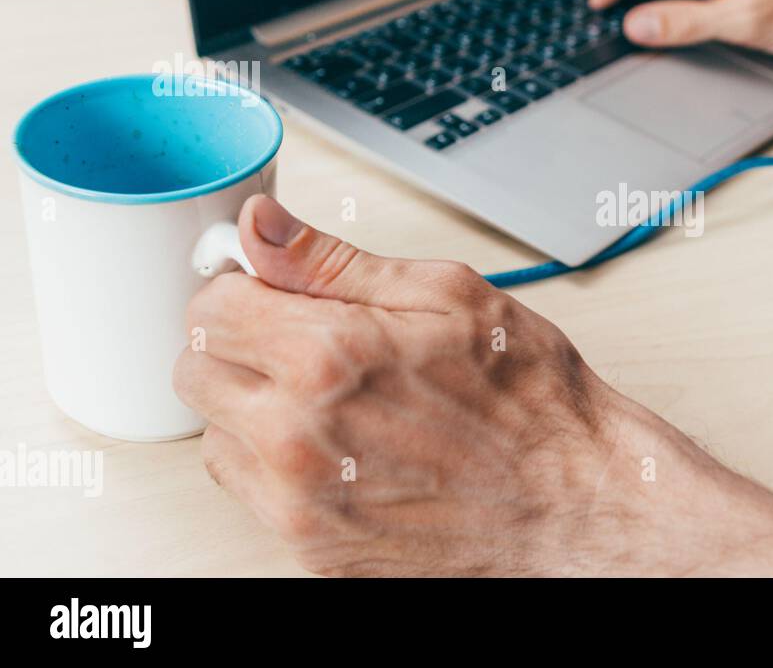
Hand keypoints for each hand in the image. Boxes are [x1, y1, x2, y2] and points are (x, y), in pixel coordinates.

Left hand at [175, 195, 772, 575]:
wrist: (576, 504)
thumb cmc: (531, 403)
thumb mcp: (449, 295)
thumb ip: (335, 261)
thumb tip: (261, 226)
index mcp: (327, 359)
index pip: (211, 304)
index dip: (240, 284)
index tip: (268, 287)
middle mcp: (297, 438)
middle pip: (195, 369)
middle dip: (238, 340)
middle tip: (300, 337)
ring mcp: (300, 503)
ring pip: (216, 434)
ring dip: (253, 404)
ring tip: (334, 396)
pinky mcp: (311, 547)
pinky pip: (250, 491)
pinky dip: (276, 461)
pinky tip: (344, 445)